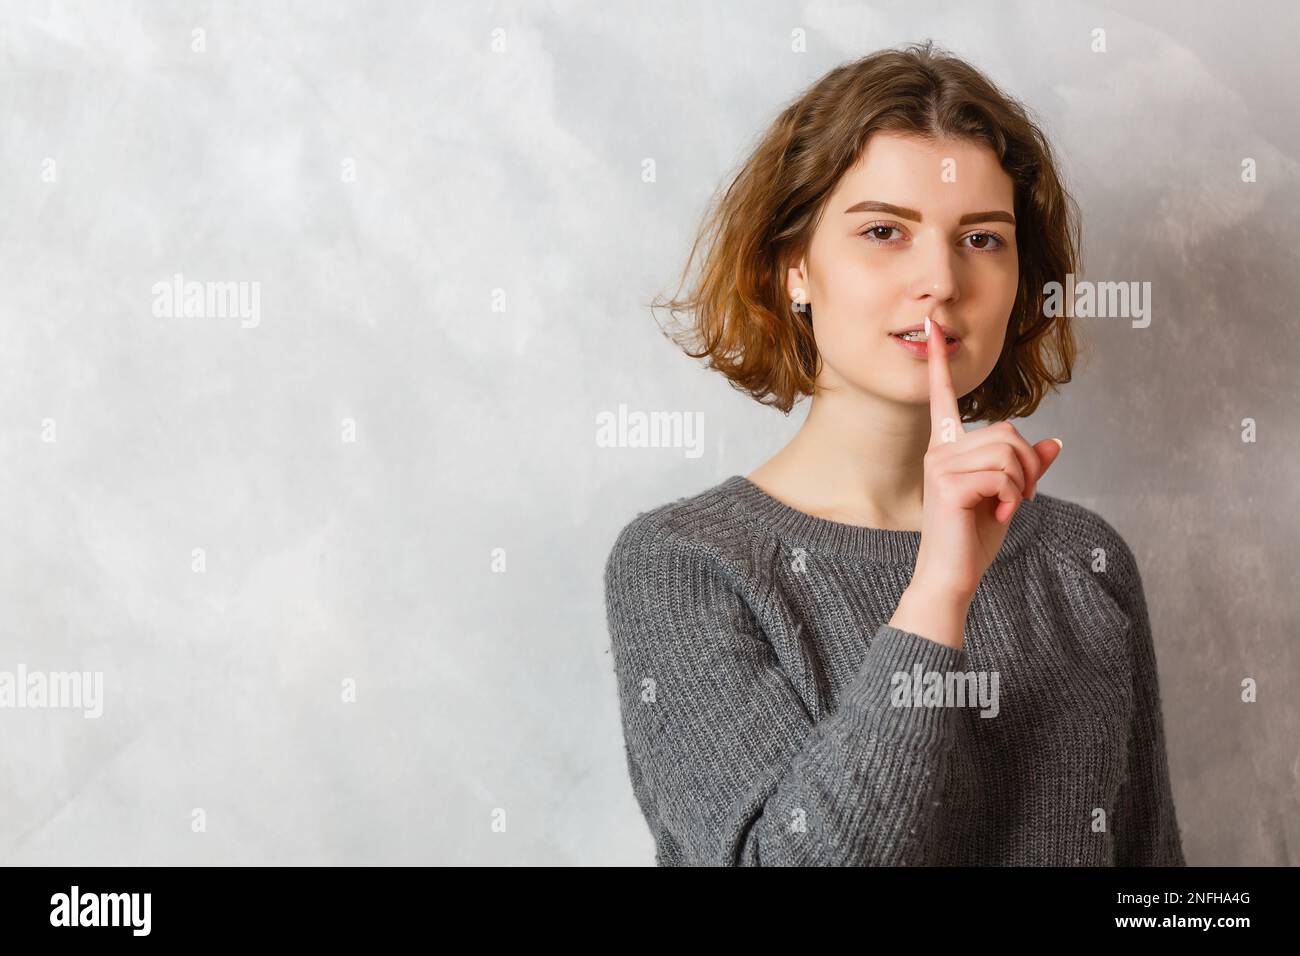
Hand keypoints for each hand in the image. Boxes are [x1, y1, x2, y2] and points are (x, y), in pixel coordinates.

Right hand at [912, 315, 1063, 600]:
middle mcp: (939, 450)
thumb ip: (1026, 468)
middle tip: (1020, 497)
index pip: (943, 398)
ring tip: (1008, 507)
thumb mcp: (1007, 497)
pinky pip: (1003, 474)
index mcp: (947, 448)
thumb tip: (1054, 443)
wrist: (951, 577)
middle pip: (1006, 431)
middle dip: (1028, 465)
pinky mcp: (949, 484)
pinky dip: (1014, 497)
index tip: (932, 327)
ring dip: (1022, 483)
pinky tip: (1000, 515)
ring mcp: (941, 465)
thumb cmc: (972, 539)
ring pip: (1009, 451)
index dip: (937, 363)